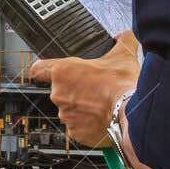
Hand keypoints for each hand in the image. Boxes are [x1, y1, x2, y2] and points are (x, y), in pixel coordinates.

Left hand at [28, 31, 140, 147]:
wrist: (131, 115)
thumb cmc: (122, 86)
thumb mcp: (124, 54)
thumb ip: (122, 40)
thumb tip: (125, 36)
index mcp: (63, 71)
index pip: (38, 69)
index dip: (42, 69)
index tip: (45, 71)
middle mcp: (59, 94)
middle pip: (59, 90)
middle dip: (74, 89)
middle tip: (92, 88)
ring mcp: (66, 115)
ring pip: (69, 109)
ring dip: (80, 107)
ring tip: (100, 104)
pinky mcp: (75, 132)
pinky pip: (77, 127)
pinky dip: (86, 124)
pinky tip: (101, 118)